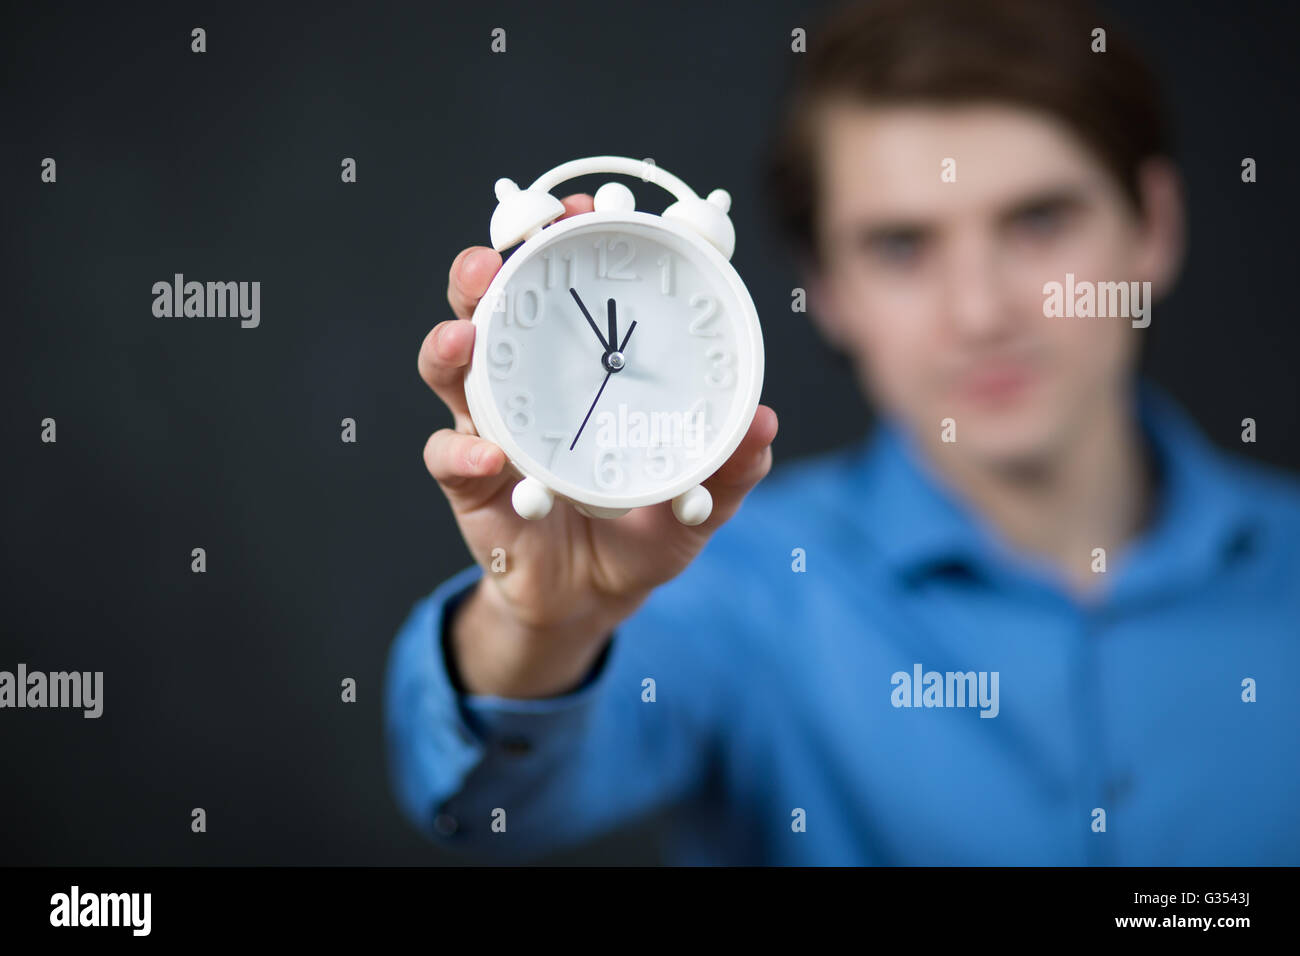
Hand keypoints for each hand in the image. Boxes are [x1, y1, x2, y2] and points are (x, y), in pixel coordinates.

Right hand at [423, 193, 778, 696]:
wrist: (592, 598)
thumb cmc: (644, 530)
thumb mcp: (698, 501)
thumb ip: (728, 468)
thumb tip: (762, 424)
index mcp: (580, 371)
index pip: (562, 292)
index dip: (562, 245)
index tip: (580, 210)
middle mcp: (525, 386)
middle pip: (490, 311)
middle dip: (486, 273)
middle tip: (498, 253)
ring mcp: (490, 429)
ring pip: (452, 370)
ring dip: (452, 345)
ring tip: (465, 334)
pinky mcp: (470, 485)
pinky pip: (451, 458)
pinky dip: (465, 452)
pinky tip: (492, 455)